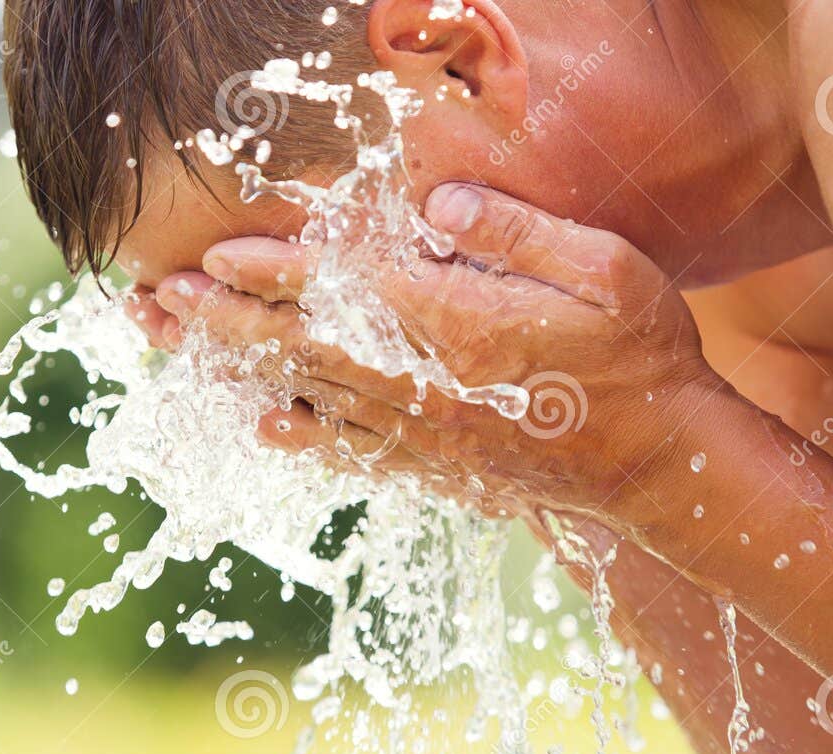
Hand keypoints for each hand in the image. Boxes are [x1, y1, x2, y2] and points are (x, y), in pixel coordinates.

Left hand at [150, 184, 707, 520]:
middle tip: (164, 301)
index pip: (347, 295)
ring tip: (188, 351)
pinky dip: (305, 438)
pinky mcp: (444, 470)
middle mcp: (432, 390)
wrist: (668, 470)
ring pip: (319, 401)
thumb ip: (516, 233)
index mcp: (466, 331)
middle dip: (232, 322)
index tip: (217, 254)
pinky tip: (266, 426)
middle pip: (310, 350)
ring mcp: (434, 438)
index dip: (276, 272)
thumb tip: (433, 203)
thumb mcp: (606, 272)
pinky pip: (357, 454)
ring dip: (247, 372)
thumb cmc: (645, 360)